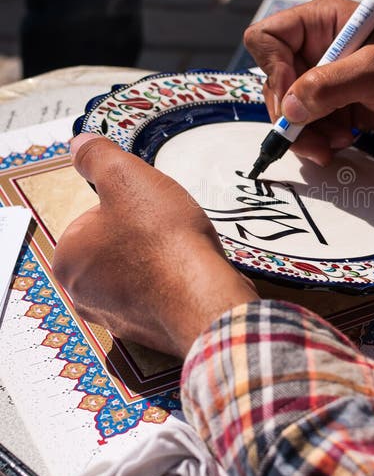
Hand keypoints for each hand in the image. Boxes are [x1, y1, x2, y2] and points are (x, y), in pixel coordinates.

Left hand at [53, 134, 257, 358]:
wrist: (204, 297)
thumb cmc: (162, 239)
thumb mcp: (126, 178)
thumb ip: (97, 157)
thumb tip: (80, 143)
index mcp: (68, 259)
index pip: (92, 217)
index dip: (125, 204)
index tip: (147, 206)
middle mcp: (83, 294)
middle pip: (113, 246)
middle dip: (140, 234)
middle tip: (167, 227)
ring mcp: (115, 318)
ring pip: (136, 271)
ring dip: (157, 259)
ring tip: (181, 250)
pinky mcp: (147, 332)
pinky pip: (157, 297)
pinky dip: (172, 285)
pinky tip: (189, 274)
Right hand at [244, 0, 373, 164]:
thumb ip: (329, 87)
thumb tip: (289, 109)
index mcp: (321, 23)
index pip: (267, 39)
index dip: (272, 70)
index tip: (292, 99)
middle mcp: (318, 49)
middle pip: (275, 83)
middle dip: (289, 114)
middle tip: (306, 138)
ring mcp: (330, 79)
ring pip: (292, 111)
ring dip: (305, 133)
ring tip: (332, 146)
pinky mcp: (341, 105)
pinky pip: (313, 125)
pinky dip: (320, 139)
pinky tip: (343, 143)